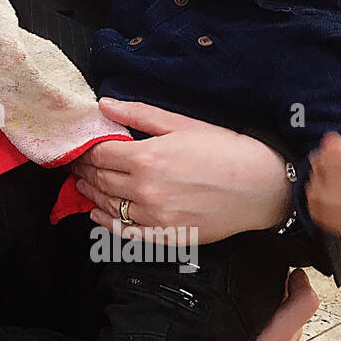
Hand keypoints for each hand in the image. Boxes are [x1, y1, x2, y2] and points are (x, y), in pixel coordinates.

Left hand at [74, 98, 288, 243]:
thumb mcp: (181, 124)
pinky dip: (106, 223)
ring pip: (108, 205)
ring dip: (91, 194)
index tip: (79, 147)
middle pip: (100, 180)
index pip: (99, 155)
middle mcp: (145, 190)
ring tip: (83, 184)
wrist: (264, 187)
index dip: (85, 150)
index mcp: (146, 158)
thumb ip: (139, 115)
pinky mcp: (166, 235)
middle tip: (76, 165)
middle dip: (85, 171)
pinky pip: (125, 233)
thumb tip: (104, 105)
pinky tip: (98, 214)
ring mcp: (155, 216)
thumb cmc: (227, 150)